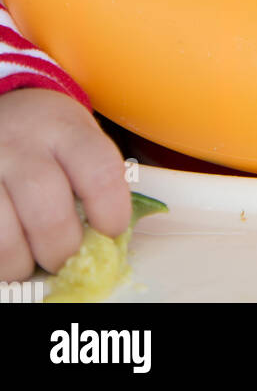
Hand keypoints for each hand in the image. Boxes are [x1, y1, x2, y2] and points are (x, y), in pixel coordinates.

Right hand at [0, 88, 131, 280]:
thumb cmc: (44, 133)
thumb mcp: (76, 133)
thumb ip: (94, 176)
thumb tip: (106, 240)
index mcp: (64, 127)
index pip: (99, 173)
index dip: (111, 212)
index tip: (111, 230)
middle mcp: (21, 145)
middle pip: (50, 215)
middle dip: (63, 250)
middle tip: (65, 256)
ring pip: (6, 239)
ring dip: (23, 263)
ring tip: (29, 259)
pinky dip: (0, 260)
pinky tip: (8, 250)